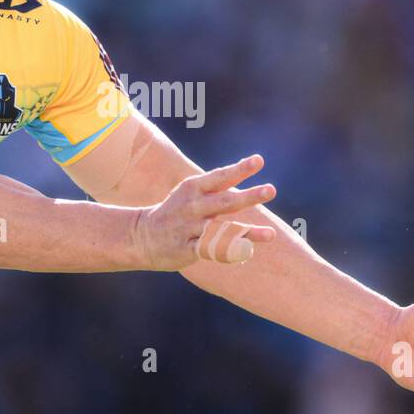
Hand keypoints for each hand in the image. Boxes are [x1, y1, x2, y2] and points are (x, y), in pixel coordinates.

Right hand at [133, 154, 277, 269]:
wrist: (142, 236)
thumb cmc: (176, 211)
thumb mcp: (191, 192)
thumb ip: (218, 186)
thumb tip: (245, 169)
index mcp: (194, 188)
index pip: (220, 176)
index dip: (240, 169)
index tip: (259, 160)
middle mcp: (193, 206)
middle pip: (225, 201)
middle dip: (249, 196)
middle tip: (271, 190)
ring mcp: (189, 228)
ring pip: (222, 230)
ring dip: (248, 232)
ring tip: (272, 234)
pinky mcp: (187, 248)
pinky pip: (212, 251)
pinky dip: (229, 252)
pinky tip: (247, 253)